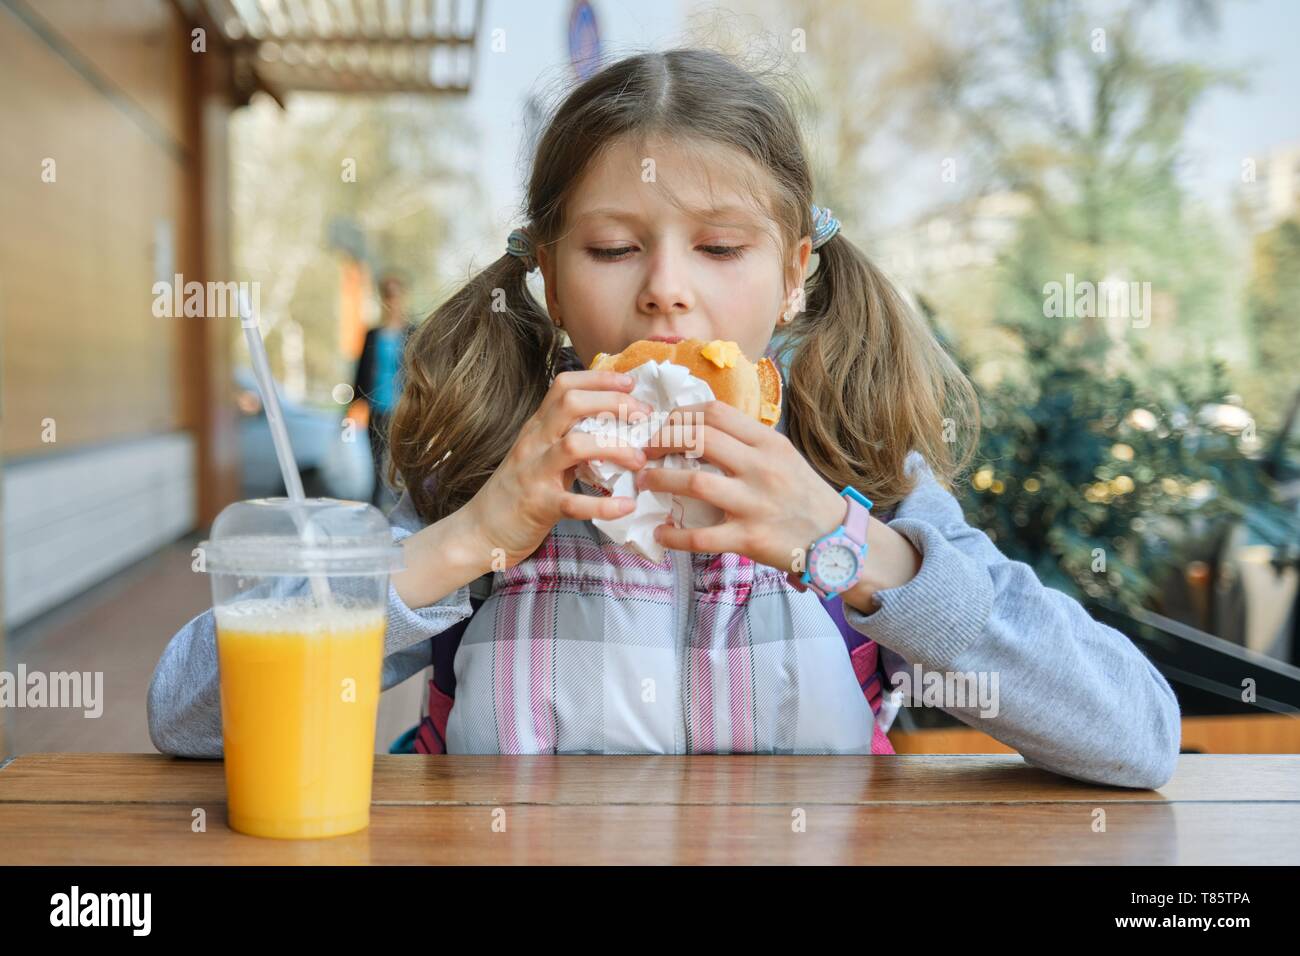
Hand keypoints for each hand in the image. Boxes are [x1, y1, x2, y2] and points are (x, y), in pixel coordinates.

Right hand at [461, 370, 653, 569]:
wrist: (478, 531)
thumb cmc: (517, 491)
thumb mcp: (539, 454)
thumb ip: (568, 436)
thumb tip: (613, 424)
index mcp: (537, 428)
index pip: (564, 386)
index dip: (600, 379)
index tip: (631, 383)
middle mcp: (534, 443)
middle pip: (571, 404)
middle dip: (613, 403)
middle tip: (644, 416)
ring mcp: (534, 473)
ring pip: (574, 445)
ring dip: (614, 448)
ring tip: (639, 460)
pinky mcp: (538, 506)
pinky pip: (574, 503)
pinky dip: (603, 505)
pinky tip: (626, 506)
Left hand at [636, 400, 847, 574]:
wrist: (834, 539)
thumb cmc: (802, 494)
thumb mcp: (781, 456)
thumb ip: (746, 442)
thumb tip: (698, 429)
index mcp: (768, 443)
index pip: (715, 413)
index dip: (680, 414)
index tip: (663, 424)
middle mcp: (761, 468)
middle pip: (699, 438)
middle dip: (662, 440)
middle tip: (644, 450)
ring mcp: (755, 503)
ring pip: (695, 483)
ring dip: (660, 480)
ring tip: (643, 482)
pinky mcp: (749, 538)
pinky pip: (701, 536)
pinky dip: (674, 535)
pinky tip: (661, 532)